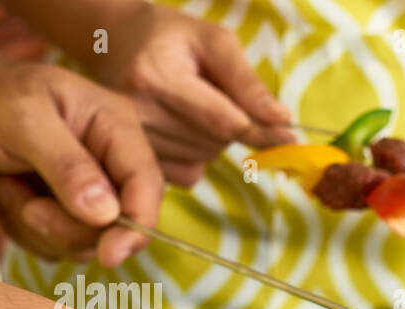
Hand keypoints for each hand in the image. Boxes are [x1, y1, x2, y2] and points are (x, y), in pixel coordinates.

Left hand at [0, 48, 162, 268]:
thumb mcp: (24, 119)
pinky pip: (58, 246)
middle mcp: (113, 163)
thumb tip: (106, 213)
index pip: (147, 184)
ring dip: (39, 226)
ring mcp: (93, 193)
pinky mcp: (68, 214)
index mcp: (118, 128)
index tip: (109, 255)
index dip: (138, 225)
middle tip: (28, 208)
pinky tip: (9, 194)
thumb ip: (67, 164)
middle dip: (70, 227)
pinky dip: (26, 230)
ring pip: (86, 241)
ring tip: (9, 185)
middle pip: (119, 224)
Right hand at [86, 3, 292, 185]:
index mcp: (156, 76)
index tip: (290, 137)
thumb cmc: (171, 38)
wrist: (114, 42)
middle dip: (234, 126)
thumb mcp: (214, 42)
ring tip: (195, 105)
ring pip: (205, 158)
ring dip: (216, 139)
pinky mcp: (135, 158)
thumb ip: (247, 82)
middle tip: (218, 95)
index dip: (260, 131)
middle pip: (216, 141)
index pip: (221, 119)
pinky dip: (199, 156)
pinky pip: (189, 174)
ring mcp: (131, 139)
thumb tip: (281, 120)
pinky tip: (184, 127)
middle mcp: (138, 111)